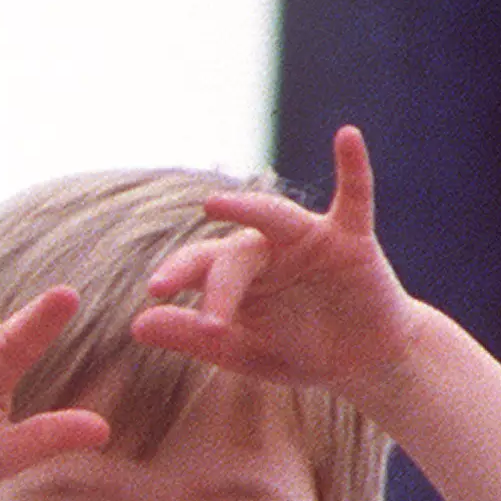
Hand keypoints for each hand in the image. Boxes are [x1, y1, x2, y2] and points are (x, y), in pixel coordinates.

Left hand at [133, 124, 425, 397]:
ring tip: (214, 203)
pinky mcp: (351, 238)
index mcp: (234, 274)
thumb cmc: (300, 353)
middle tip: (205, 315)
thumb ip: (194, 337)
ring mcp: (308, 239)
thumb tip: (136, 325)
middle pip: (232, 254)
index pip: (198, 267)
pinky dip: (353, 166)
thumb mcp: (242, 352)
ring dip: (247, 209)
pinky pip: (354, 196)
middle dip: (218, 284)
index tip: (154, 291)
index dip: (176, 275)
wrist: (364, 363)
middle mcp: (265, 248)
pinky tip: (347, 136)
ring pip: (274, 218)